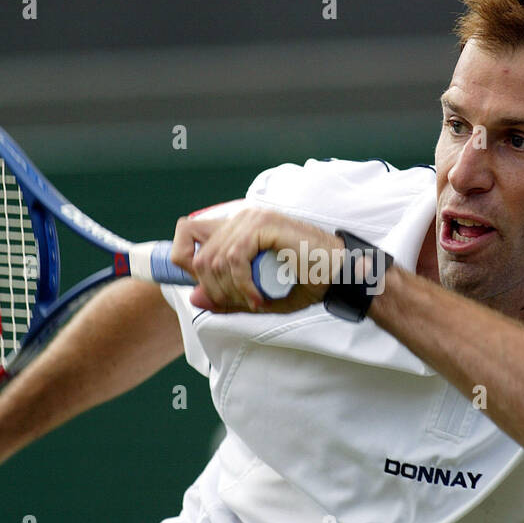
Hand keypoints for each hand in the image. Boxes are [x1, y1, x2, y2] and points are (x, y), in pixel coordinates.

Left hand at [170, 208, 345, 314]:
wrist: (338, 273)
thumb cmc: (303, 281)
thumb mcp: (257, 294)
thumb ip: (227, 296)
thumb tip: (194, 297)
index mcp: (235, 227)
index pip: (186, 233)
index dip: (184, 262)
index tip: (206, 289)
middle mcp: (240, 218)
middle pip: (199, 257)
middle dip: (214, 291)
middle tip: (242, 304)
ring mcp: (251, 219)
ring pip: (215, 261)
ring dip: (231, 291)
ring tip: (255, 302)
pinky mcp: (263, 226)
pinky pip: (235, 259)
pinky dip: (243, 285)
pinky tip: (259, 298)